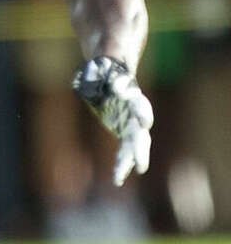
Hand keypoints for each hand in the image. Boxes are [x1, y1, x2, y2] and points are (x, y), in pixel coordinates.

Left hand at [71, 56, 152, 184]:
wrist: (110, 72)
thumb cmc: (105, 66)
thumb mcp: (100, 65)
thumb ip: (101, 69)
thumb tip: (104, 77)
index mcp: (131, 94)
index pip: (140, 104)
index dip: (142, 112)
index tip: (144, 121)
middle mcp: (134, 112)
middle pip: (140, 133)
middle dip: (140, 150)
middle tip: (141, 166)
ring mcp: (130, 123)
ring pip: (134, 146)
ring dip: (128, 162)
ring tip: (118, 179)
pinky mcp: (123, 130)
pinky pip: (124, 149)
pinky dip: (121, 163)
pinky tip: (117, 178)